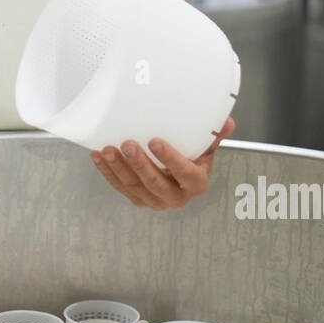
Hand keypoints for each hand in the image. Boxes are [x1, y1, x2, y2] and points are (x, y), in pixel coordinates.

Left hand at [90, 116, 235, 210]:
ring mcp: (154, 200)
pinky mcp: (136, 198)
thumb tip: (226, 122)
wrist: (180, 173)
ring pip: (134, 187)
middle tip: (127, 144)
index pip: (185, 174)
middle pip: (156, 184)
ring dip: (118, 168)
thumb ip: (214, 133)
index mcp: (195, 183)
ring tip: (107, 149)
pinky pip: (119, 186)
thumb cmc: (193, 156)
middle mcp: (175, 197)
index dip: (171, 160)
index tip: (156, 141)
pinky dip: (106, 171)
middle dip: (140, 164)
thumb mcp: (206, 144)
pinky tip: (97, 156)